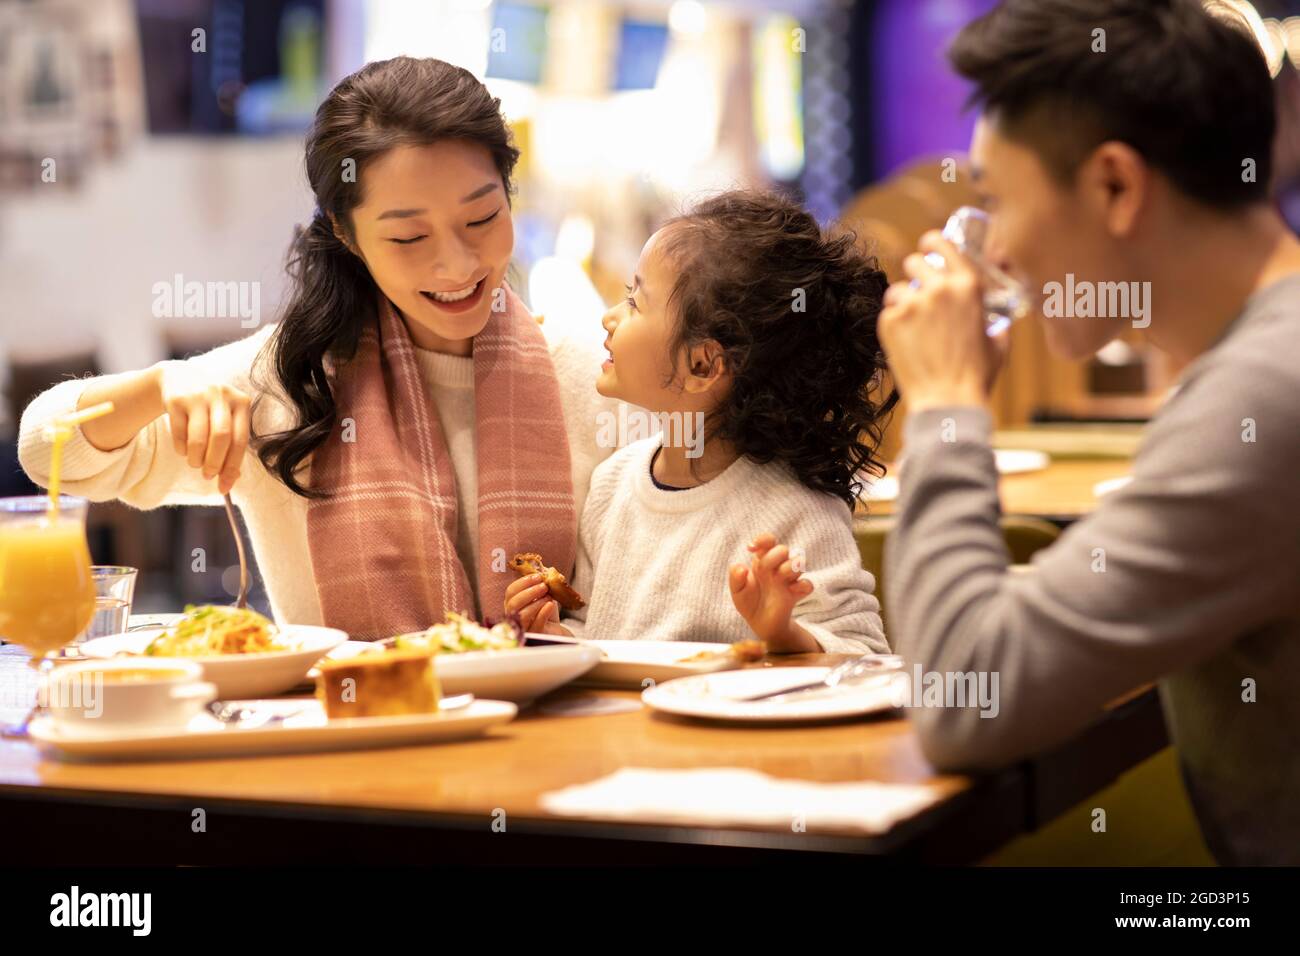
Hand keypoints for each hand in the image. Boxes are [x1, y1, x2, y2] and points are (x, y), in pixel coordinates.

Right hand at [156, 364, 250, 494]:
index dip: (232, 466)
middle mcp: (222, 395)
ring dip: (196, 458)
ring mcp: (198, 395)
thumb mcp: (225, 418)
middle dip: (214, 463)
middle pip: (222, 437)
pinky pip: (179, 432)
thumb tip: (230, 481)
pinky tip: (183, 450)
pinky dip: (181, 448)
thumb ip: (231, 446)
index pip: (241, 440)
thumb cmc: (209, 407)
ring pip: (199, 437)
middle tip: (208, 476)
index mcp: (241, 402)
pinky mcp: (176, 398)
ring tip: (194, 464)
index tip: (225, 486)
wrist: (179, 377)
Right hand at [503, 573, 567, 634]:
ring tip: (549, 596)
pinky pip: (536, 625)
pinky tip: (550, 605)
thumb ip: (541, 583)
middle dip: (529, 592)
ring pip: (522, 615)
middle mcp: (514, 616)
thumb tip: (545, 570)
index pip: (510, 592)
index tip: (538, 576)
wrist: (557, 630)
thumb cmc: (546, 611)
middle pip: (513, 604)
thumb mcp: (544, 594)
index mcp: (513, 603)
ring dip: (536, 602)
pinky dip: (543, 613)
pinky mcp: (535, 635)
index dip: (523, 582)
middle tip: (544, 586)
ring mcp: (523, 627)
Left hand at [728, 533, 814, 650]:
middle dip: (773, 557)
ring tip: (778, 579)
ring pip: (799, 561)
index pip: (768, 541)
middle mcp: (777, 567)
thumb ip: (736, 579)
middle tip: (762, 571)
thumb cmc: (749, 602)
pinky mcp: (798, 593)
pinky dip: (802, 585)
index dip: (763, 540)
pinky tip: (791, 591)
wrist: (761, 623)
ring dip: (788, 567)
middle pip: (783, 549)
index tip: (750, 548)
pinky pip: (808, 583)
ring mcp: (789, 579)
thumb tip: (740, 567)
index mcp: (763, 561)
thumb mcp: (737, 592)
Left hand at [879, 231, 1007, 412]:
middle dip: (915, 274)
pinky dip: (895, 325)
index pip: (941, 243)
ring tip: (913, 324)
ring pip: (898, 289)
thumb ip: (996, 323)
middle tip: (919, 291)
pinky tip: (907, 343)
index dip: (931, 242)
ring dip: (904, 302)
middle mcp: (938, 289)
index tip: (927, 247)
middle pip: (913, 261)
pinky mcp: (889, 322)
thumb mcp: (998, 343)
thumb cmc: (976, 376)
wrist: (947, 401)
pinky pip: (888, 313)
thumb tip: (997, 320)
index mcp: (967, 285)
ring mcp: (911, 305)